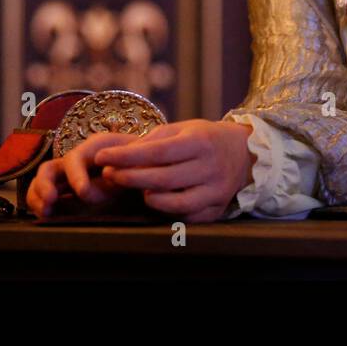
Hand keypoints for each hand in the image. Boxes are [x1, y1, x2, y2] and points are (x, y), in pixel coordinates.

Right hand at [26, 130, 140, 218]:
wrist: (147, 165)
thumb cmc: (142, 161)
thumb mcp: (137, 162)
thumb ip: (122, 169)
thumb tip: (105, 174)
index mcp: (94, 147)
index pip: (75, 158)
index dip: (75, 175)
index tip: (83, 193)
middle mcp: (76, 160)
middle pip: (49, 168)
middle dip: (45, 185)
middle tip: (51, 201)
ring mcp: (68, 175)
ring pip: (41, 182)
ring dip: (38, 197)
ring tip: (46, 213)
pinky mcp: (66, 191)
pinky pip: (45, 196)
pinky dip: (40, 205)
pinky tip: (48, 216)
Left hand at [91, 119, 255, 222]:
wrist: (244, 155)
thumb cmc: (205, 139)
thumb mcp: (184, 129)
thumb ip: (155, 140)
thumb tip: (122, 154)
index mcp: (200, 142)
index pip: (157, 152)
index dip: (126, 156)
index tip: (102, 157)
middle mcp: (210, 167)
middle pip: (161, 179)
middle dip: (129, 177)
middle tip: (109, 174)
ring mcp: (215, 192)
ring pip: (172, 202)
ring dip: (146, 197)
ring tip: (134, 188)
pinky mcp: (215, 210)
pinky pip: (184, 216)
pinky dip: (166, 210)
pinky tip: (155, 199)